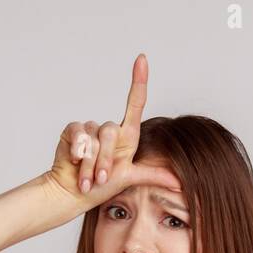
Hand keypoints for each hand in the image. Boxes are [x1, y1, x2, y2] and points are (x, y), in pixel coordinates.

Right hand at [42, 53, 182, 211]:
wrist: (74, 194)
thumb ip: (153, 176)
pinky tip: (74, 163)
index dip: (139, 80)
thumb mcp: (130, 179)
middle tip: (100, 181)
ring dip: (90, 163)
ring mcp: (90, 129)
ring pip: (93, 138)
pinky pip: (78, 134)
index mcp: (127, 136)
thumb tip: (179, 183)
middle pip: (110, 131)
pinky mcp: (73, 131)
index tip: (142, 58)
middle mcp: (109, 129)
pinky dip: (78, 151)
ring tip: (86, 180)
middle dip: (104, 160)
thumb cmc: (102, 188)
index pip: (135, 102)